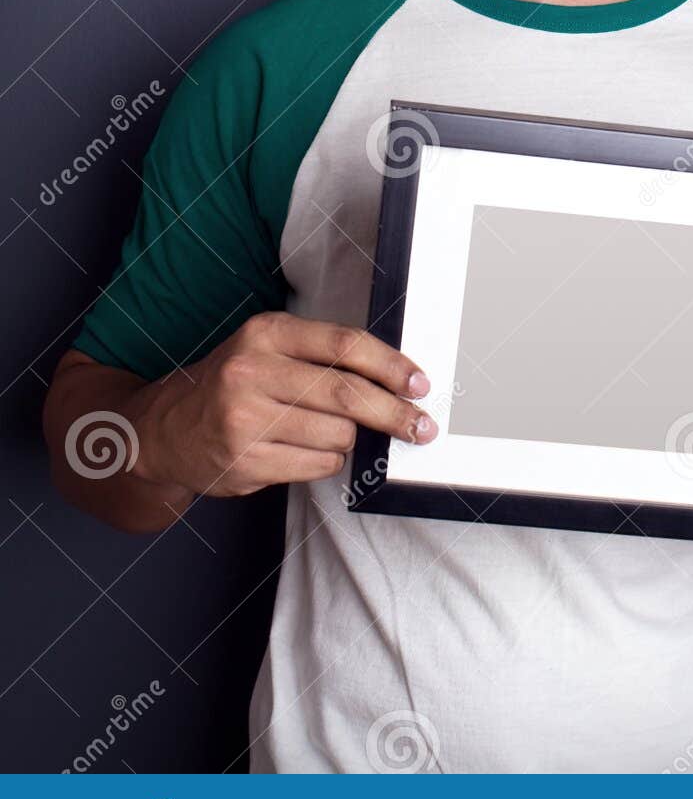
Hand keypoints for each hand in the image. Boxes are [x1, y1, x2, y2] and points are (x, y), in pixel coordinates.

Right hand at [130, 312, 436, 498]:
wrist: (164, 431)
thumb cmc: (232, 384)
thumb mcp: (267, 349)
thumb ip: (321, 355)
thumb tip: (395, 379)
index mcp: (266, 333)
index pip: (344, 344)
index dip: (390, 365)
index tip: (420, 383)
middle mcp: (252, 371)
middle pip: (346, 394)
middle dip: (393, 413)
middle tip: (421, 427)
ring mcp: (246, 419)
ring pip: (337, 434)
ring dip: (349, 440)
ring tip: (327, 433)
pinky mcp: (245, 461)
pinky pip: (317, 465)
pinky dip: (327, 461)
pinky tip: (305, 451)